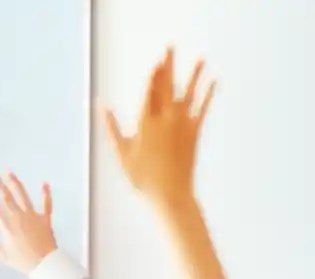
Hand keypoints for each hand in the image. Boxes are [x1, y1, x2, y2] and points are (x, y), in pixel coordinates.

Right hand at [0, 172, 56, 273]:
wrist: (44, 263)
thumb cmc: (22, 261)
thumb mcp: (2, 256)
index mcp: (7, 226)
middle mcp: (18, 217)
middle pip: (6, 197)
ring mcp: (32, 216)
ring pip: (23, 196)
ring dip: (16, 183)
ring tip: (10, 173)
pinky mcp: (45, 219)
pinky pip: (46, 204)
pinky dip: (46, 194)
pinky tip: (45, 183)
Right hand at [104, 48, 214, 206]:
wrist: (170, 194)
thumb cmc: (141, 177)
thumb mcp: (121, 153)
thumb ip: (111, 127)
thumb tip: (100, 107)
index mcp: (146, 124)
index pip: (149, 93)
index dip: (153, 75)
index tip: (156, 60)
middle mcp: (166, 120)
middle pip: (167, 87)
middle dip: (169, 66)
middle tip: (170, 48)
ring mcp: (182, 125)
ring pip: (188, 94)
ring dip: (194, 75)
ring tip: (201, 59)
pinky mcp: (194, 132)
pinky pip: (202, 109)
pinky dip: (208, 95)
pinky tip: (213, 81)